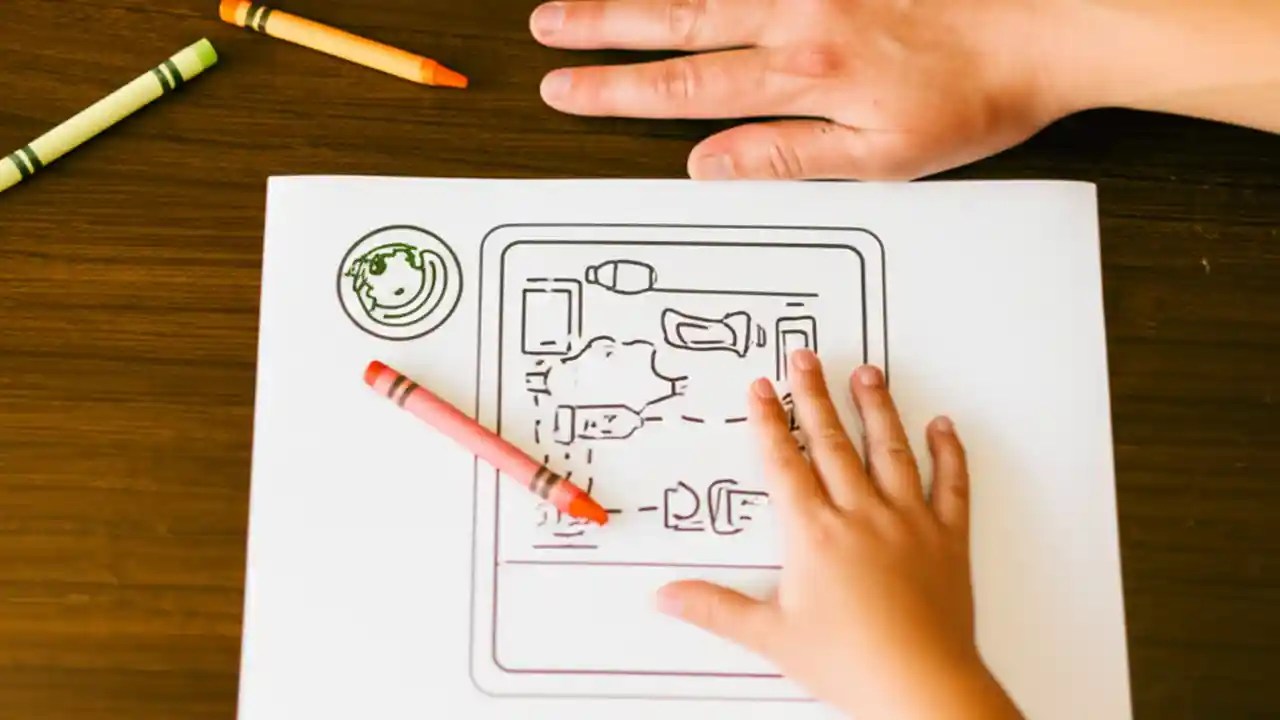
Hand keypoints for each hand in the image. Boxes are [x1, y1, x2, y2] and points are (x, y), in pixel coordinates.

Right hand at [529, 0, 1065, 179]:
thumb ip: (784, 155)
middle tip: (549, 26)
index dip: (616, 90)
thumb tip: (705, 163)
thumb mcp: (878, 159)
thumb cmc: (972, 99)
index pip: (684, 88)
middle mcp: (798, 18)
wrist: (1045, 30)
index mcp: (801, 78)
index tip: (565, 88)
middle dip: (604, 26)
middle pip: (678, 20)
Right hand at [655, 349, 1021, 718]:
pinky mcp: (947, 538)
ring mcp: (907, 521)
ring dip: (875, 408)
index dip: (769, 422)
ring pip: (889, 450)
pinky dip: (949, 453)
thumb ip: (716, 609)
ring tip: (867, 375)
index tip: (761, 388)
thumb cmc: (850, 663)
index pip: (784, 463)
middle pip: (831, 442)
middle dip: (814, 396)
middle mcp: (860, 514)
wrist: (921, 686)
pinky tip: (943, 427)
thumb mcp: (772, 637)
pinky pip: (951, 485)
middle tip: (805, 358)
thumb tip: (666, 597)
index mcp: (814, 533)